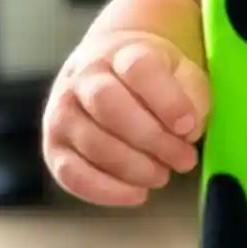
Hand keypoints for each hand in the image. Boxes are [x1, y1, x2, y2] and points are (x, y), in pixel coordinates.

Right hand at [43, 31, 209, 206]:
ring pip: (93, 142)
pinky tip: (136, 194)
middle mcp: (85, 77)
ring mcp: (63, 110)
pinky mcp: (54, 145)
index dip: (167, 100)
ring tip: (163, 175)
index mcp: (122, 53)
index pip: (139, 69)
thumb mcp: (184, 73)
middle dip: (152, 139)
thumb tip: (186, 133)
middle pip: (110, 105)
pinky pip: (70, 173)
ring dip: (134, 168)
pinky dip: (104, 190)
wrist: (110, 66)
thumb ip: (192, 97)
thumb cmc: (156, 78)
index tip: (189, 125)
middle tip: (183, 159)